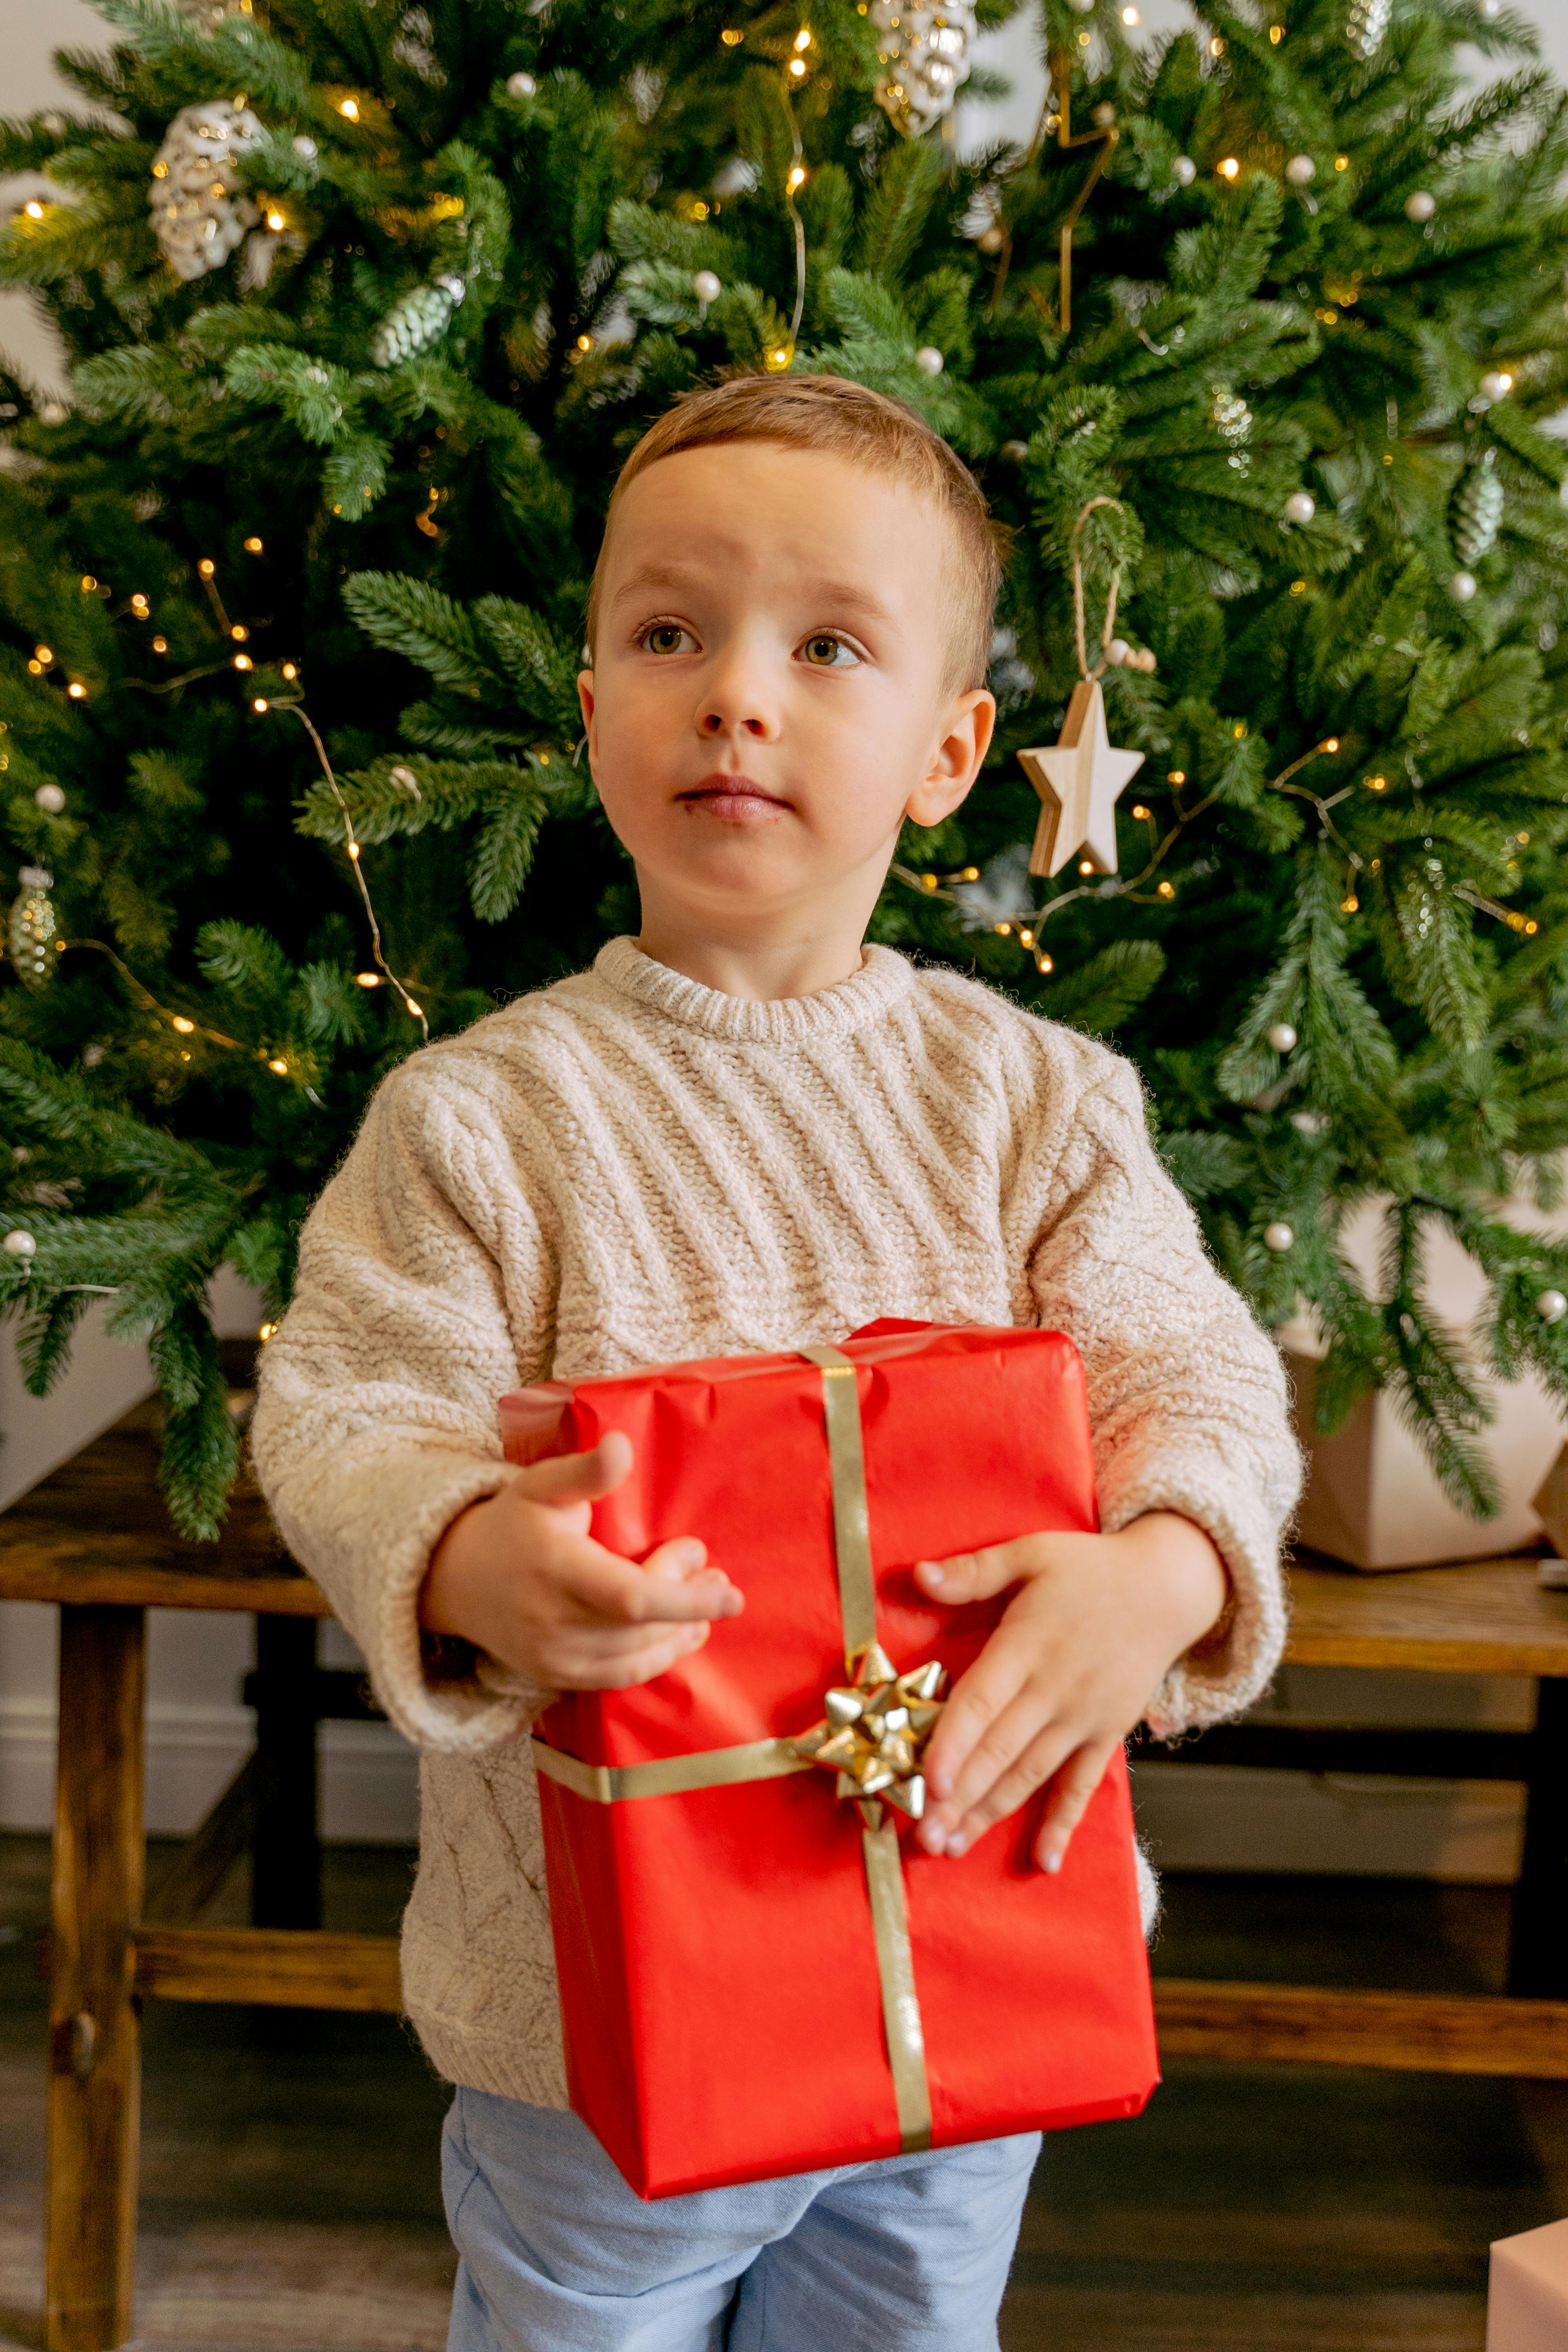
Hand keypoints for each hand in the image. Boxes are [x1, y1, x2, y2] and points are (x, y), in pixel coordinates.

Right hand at [419, 1431, 741, 1692]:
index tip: (728, 1588)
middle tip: (711, 1571)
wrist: (456, 1579)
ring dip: (680, 1632)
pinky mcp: (556, 1677)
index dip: (685, 1599)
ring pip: (635, 1657)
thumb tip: (624, 1445)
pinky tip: (683, 1636)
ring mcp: (553, 1657)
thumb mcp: (541, 1485)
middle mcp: (553, 1622)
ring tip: (708, 1599)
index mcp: (555, 1569)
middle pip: (640, 1627)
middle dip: (688, 1603)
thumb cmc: (511, 1524)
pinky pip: (618, 1677)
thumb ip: (586, 1471)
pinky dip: (656, 1659)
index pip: (631, 1598)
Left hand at [914, 1513, 1226, 1873]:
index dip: (953, 1745)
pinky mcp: (1106, 1734)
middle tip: (923, 1837)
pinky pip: (1082, 1785)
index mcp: (1026, 1645)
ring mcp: (1082, 1718)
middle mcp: (1053, 1690)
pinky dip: (1063, 1824)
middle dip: (958, 1797)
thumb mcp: (1032, 1552)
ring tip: (952, 1847)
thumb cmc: (1090, 1568)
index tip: (926, 1784)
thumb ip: (974, 1570)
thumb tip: (917, 1576)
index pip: (982, 1702)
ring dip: (989, 1814)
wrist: (1168, 1587)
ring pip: (1029, 1775)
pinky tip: (1043, 1862)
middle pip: (999, 1751)